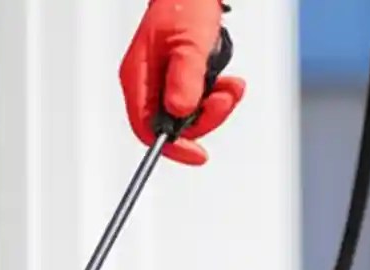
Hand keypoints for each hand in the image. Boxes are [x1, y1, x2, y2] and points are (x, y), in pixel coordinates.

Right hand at [120, 0, 245, 164]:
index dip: (171, 146)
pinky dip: (218, 95)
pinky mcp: (182, 79)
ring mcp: (165, 82)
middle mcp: (149, 83)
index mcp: (138, 77)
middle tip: (225, 98)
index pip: (146, 127)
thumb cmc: (185, 6)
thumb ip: (185, 79)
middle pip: (174, 125)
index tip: (197, 155)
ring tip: (231, 86)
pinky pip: (201, 101)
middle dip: (205, 117)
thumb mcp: (189, 45)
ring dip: (216, 105)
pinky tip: (229, 82)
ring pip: (191, 115)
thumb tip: (180, 113)